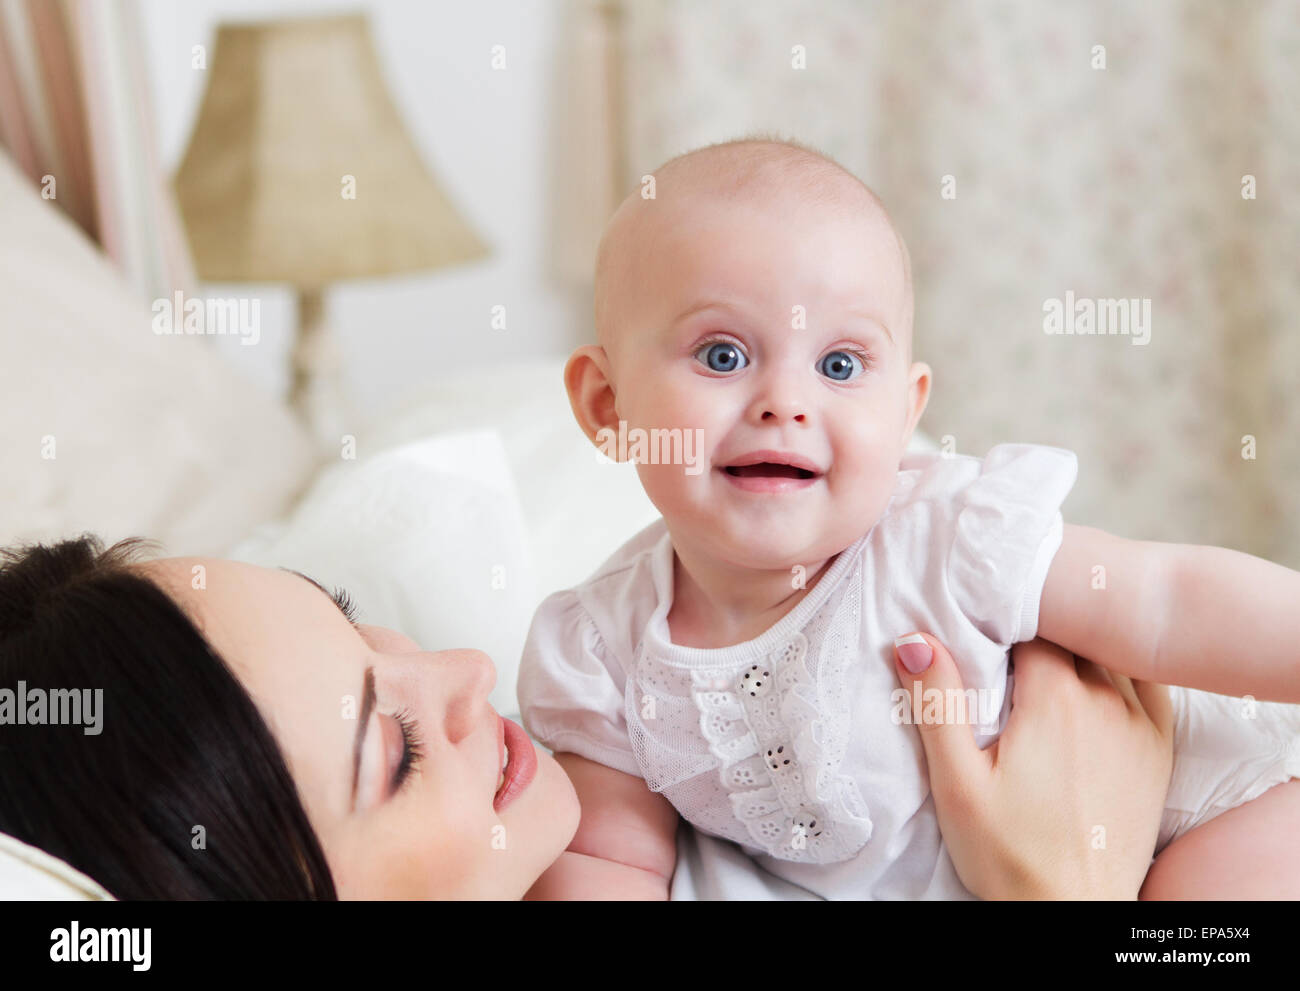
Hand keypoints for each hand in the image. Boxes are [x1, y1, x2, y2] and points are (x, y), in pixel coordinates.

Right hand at [893, 633, 1173, 898]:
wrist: (1072, 911)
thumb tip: (914, 640)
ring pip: (1109, 652)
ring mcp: (1138, 725)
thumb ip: (938, 706)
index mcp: (1055, 700)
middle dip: (1040, 626)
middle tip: (1006, 635)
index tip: (981, 622)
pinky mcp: (1157, 749)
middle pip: (1072, 632)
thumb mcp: (957, 783)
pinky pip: (1148, 684)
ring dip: (1080, 643)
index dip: (1004, 617)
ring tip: (1045, 650)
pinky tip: (1098, 674)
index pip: (1032, 623)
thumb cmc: (1009, 853)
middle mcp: (1105, 701)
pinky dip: (1124, 667)